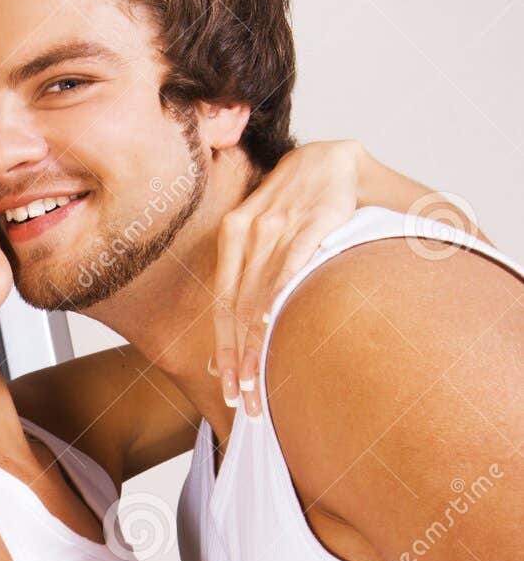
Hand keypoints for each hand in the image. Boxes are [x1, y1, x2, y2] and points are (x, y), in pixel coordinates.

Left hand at [212, 139, 366, 415]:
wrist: (336, 156)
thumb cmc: (302, 204)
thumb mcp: (268, 233)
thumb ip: (256, 275)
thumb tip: (253, 332)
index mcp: (233, 235)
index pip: (223, 305)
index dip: (223, 352)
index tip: (227, 389)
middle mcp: (249, 230)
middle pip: (237, 311)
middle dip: (239, 364)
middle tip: (244, 404)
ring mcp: (280, 225)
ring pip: (259, 298)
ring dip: (256, 349)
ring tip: (259, 388)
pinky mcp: (313, 219)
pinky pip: (290, 266)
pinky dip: (278, 299)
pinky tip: (272, 329)